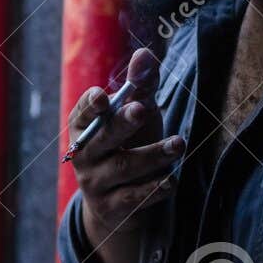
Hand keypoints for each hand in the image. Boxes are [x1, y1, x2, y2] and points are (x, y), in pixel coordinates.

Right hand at [68, 47, 182, 262]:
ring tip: (179, 143)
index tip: (104, 96)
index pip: (83, 113)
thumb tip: (145, 54)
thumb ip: (141, 85)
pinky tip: (172, 179)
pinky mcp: (112, 208)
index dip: (92, 105)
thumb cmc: (128, 143)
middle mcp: (85, 154)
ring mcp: (96, 183)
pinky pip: (133, 198)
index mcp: (84, 126)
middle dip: (123, 123)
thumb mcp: (136, 113)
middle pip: (103, 139)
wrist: (118, 202)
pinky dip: (154, 188)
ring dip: (153, 155)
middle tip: (143, 109)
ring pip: (124, 168)